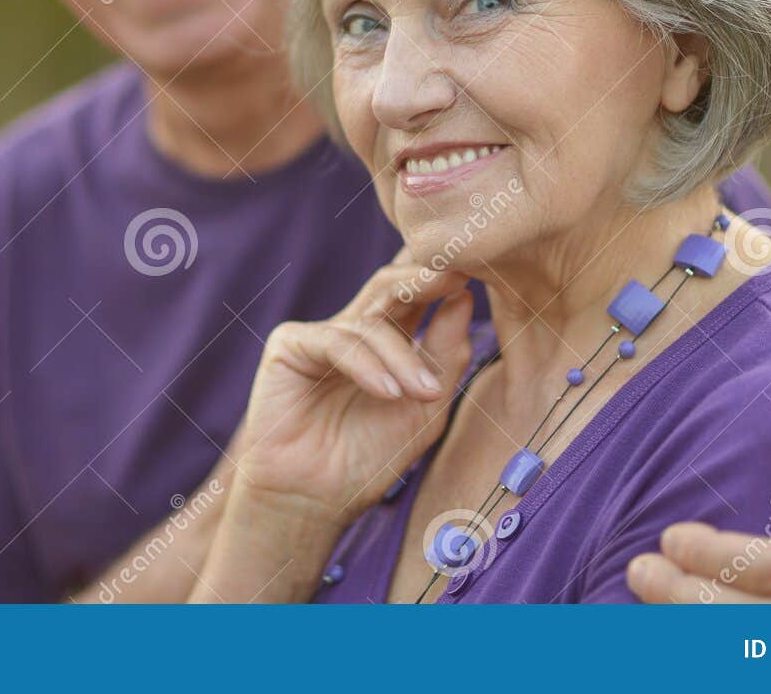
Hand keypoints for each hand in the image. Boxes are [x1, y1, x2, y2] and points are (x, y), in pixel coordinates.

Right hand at [235, 257, 474, 521]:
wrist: (315, 501)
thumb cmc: (369, 458)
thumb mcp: (426, 408)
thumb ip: (446, 355)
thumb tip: (464, 296)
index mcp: (389, 340)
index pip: (418, 295)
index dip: (445, 280)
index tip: (481, 269)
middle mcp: (355, 329)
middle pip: (391, 286)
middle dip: (425, 279)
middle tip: (457, 274)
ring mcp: (321, 335)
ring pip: (371, 322)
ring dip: (403, 357)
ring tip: (424, 393)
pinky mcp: (290, 345)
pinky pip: (335, 341)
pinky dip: (366, 366)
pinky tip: (388, 394)